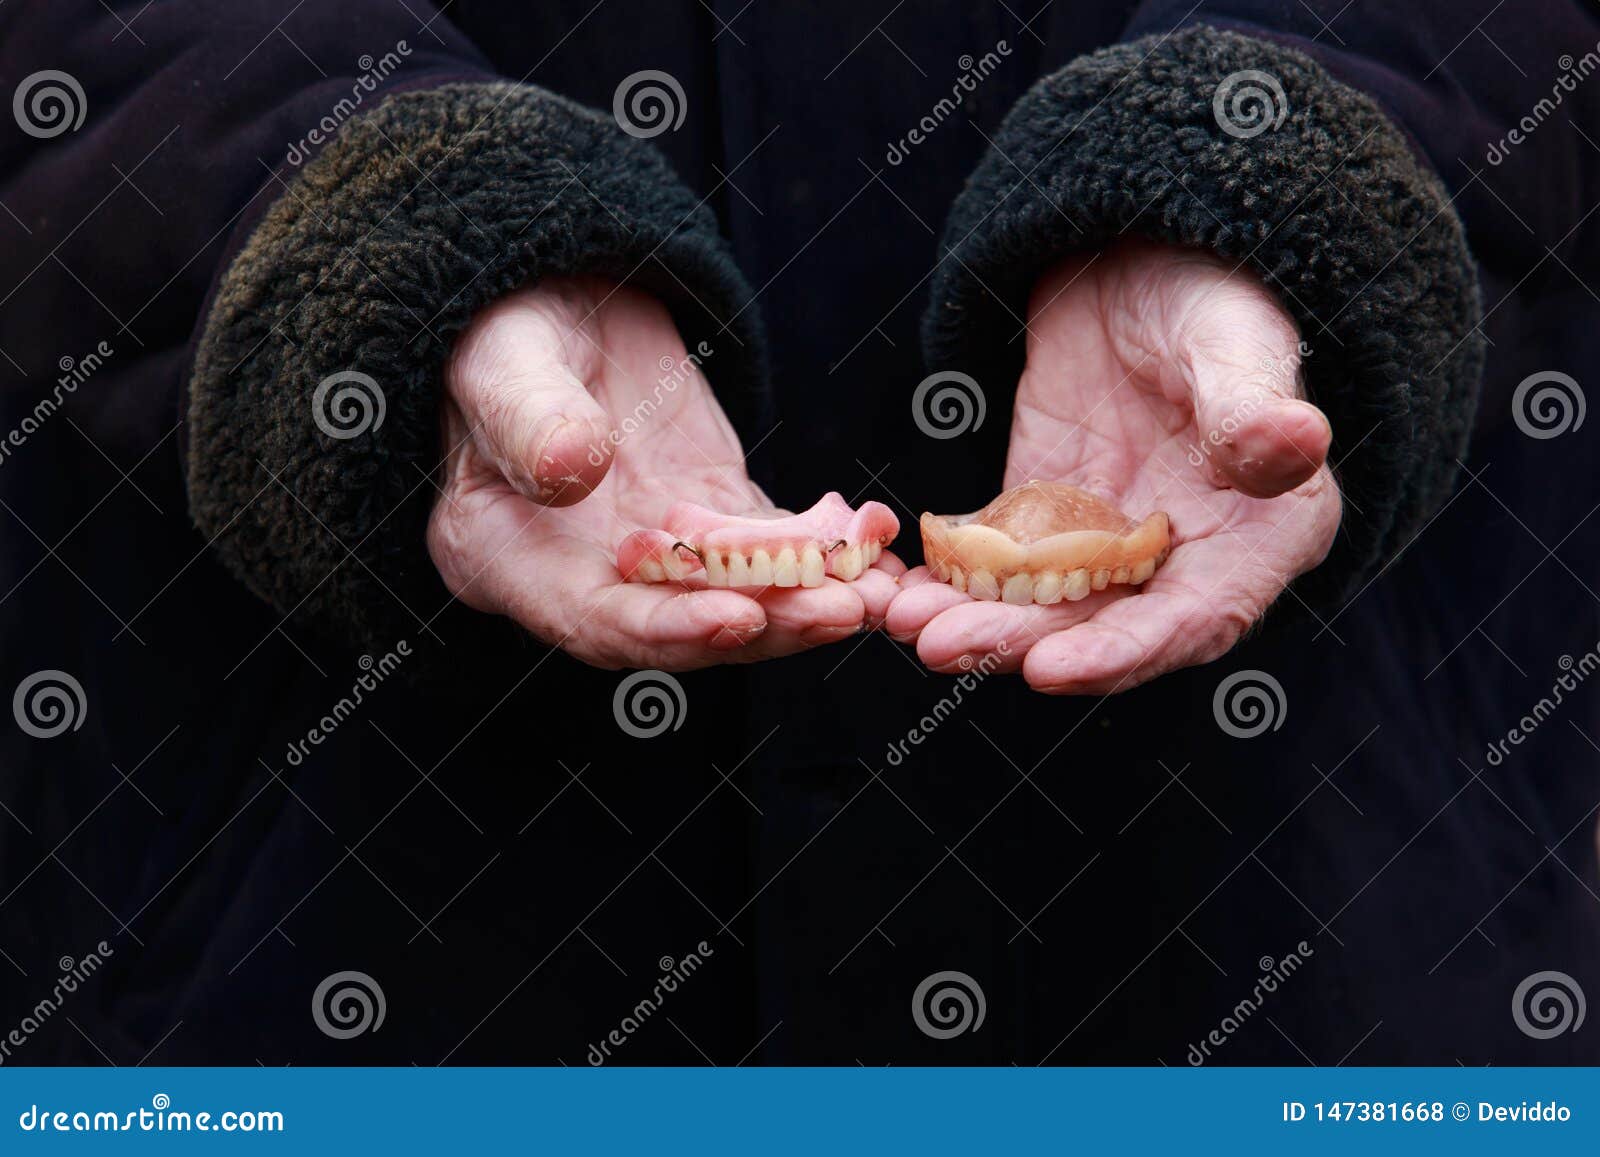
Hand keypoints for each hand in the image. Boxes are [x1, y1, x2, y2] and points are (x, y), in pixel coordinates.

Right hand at [429, 277, 902, 669]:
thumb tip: (573, 469)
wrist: (551, 301)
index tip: (740, 618)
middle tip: (841, 613)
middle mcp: (583, 575)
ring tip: (877, 594)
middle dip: (766, 624)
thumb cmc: (502, 334)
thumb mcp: (501, 365)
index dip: (668, 629)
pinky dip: (822, 558)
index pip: (594, 619)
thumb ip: (530, 422)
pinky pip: (768, 553)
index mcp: (505, 558)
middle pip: (680, 624)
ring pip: (735, 596)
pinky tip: (877, 554)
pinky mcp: (707, 520)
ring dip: (807, 601)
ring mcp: (652, 553)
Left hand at [888, 239, 1340, 693]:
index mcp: (1256, 539)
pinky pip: (991, 567)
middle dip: (1017, 642)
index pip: (1193, 620)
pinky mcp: (1039, 522)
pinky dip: (946, 582)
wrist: (1144, 258)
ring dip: (971, 620)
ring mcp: (1103, 547)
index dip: (1120, 652)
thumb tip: (1296, 445)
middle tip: (940, 646)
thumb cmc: (1214, 297)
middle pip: (1098, 626)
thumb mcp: (1238, 344)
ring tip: (902, 621)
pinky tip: (891, 589)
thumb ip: (1254, 407)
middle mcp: (1180, 562)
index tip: (1048, 669)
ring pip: (1036, 607)